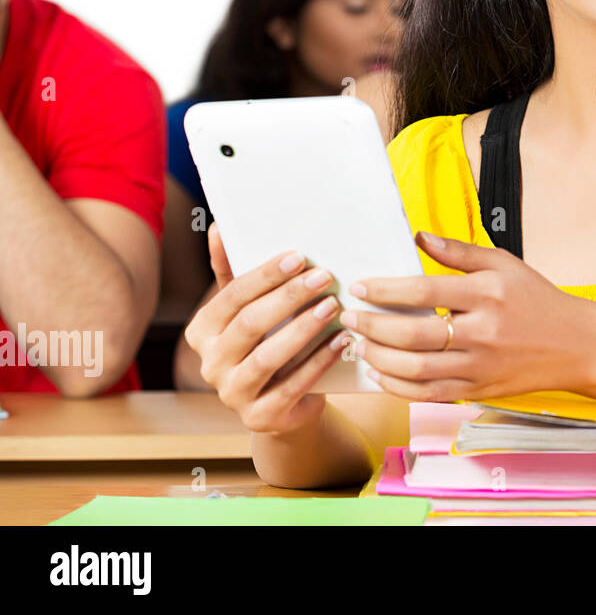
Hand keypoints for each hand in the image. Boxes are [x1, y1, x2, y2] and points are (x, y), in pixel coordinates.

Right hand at [183, 223, 347, 433]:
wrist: (283, 404)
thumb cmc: (267, 342)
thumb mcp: (248, 310)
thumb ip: (234, 272)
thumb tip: (218, 226)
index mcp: (202, 331)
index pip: (232, 296)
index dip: (265, 276)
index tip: (299, 256)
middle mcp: (210, 364)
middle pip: (250, 324)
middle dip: (289, 298)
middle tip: (324, 277)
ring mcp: (232, 395)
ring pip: (269, 357)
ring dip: (304, 328)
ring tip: (334, 306)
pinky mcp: (261, 418)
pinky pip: (293, 387)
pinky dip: (319, 362)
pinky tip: (342, 341)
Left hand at [343, 231, 595, 401]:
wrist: (575, 345)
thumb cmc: (537, 300)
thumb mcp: (504, 264)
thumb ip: (460, 252)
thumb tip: (418, 237)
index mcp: (487, 294)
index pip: (424, 290)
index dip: (386, 289)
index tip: (361, 287)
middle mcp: (482, 332)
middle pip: (413, 333)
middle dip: (372, 325)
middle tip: (349, 318)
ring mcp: (480, 366)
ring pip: (416, 368)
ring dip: (379, 357)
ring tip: (360, 344)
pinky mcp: (478, 390)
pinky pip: (429, 394)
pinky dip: (398, 386)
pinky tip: (381, 372)